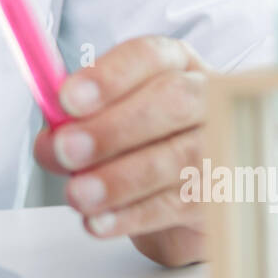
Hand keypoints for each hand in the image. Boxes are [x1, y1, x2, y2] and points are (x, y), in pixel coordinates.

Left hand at [34, 35, 209, 266]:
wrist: (187, 202)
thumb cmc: (144, 147)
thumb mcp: (106, 124)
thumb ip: (76, 124)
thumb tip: (51, 141)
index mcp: (176, 65)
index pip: (148, 56)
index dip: (108, 77)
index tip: (68, 99)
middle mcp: (208, 97)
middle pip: (171, 101)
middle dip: (112, 128)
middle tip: (67, 150)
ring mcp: (226, 144)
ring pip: (177, 157)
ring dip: (120, 178)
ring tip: (78, 194)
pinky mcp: (226, 195)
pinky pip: (180, 204)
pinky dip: (133, 215)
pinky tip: (100, 221)